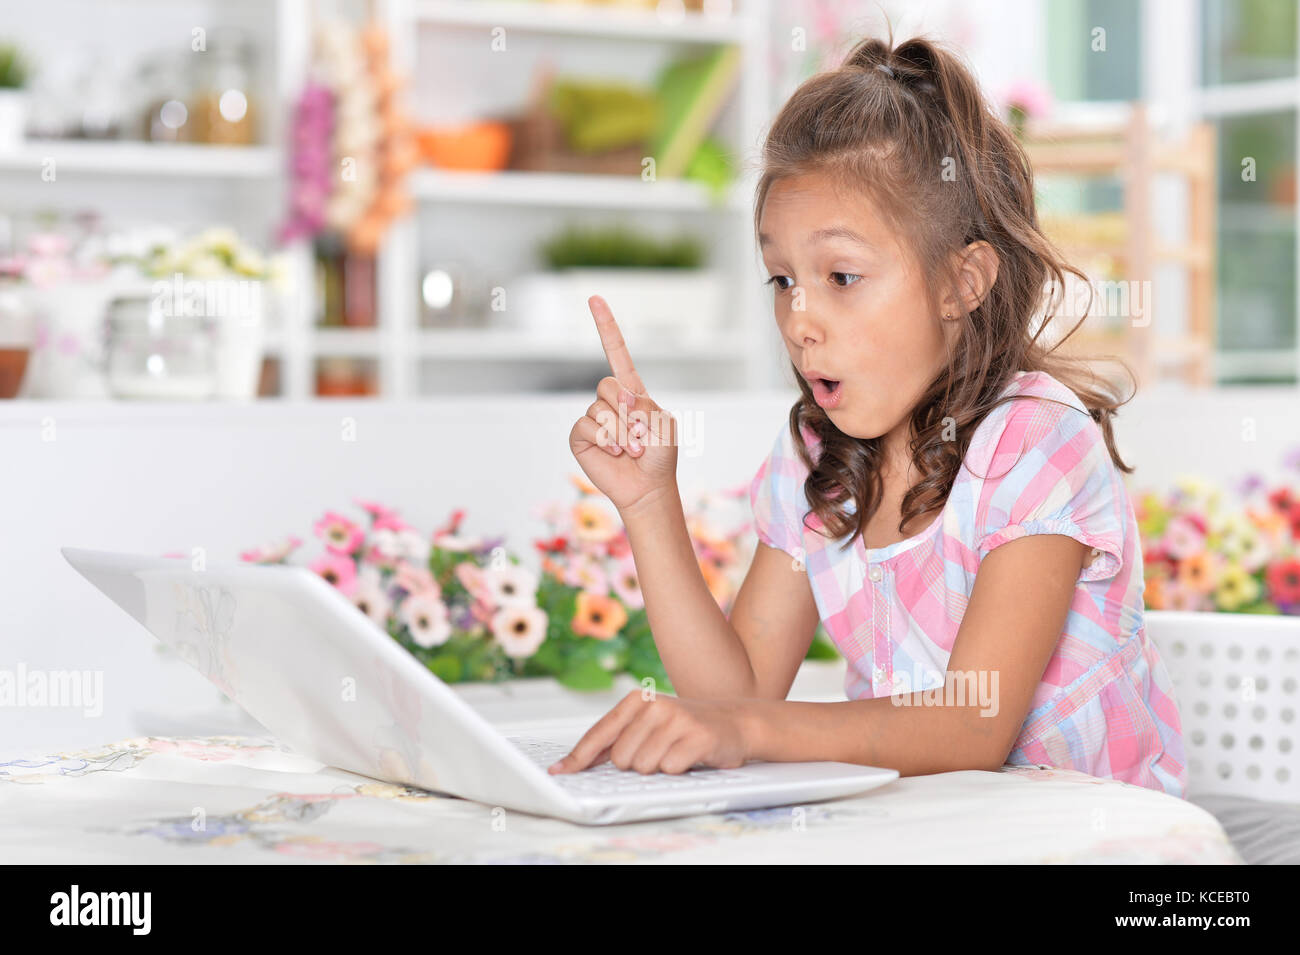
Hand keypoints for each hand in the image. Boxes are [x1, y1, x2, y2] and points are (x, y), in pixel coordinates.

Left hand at [547, 690, 752, 774]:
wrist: (734, 722)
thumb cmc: (684, 727)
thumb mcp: (648, 723)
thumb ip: (616, 739)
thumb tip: (576, 762)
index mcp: (637, 700)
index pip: (599, 733)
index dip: (578, 757)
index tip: (558, 772)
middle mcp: (655, 705)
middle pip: (621, 759)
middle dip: (636, 764)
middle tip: (658, 752)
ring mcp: (677, 719)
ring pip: (644, 767)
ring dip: (658, 768)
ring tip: (674, 752)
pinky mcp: (698, 736)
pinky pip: (670, 769)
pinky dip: (678, 770)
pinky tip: (689, 756)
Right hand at [568, 295, 678, 515]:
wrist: (648, 487)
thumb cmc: (660, 456)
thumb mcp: (663, 423)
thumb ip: (644, 405)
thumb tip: (620, 400)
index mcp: (632, 392)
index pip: (617, 354)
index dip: (606, 327)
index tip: (595, 299)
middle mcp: (610, 401)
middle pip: (607, 384)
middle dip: (627, 410)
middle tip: (640, 435)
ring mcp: (594, 419)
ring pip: (599, 408)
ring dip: (620, 431)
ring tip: (631, 450)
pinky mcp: (581, 437)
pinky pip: (585, 426)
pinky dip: (605, 440)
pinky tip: (615, 453)